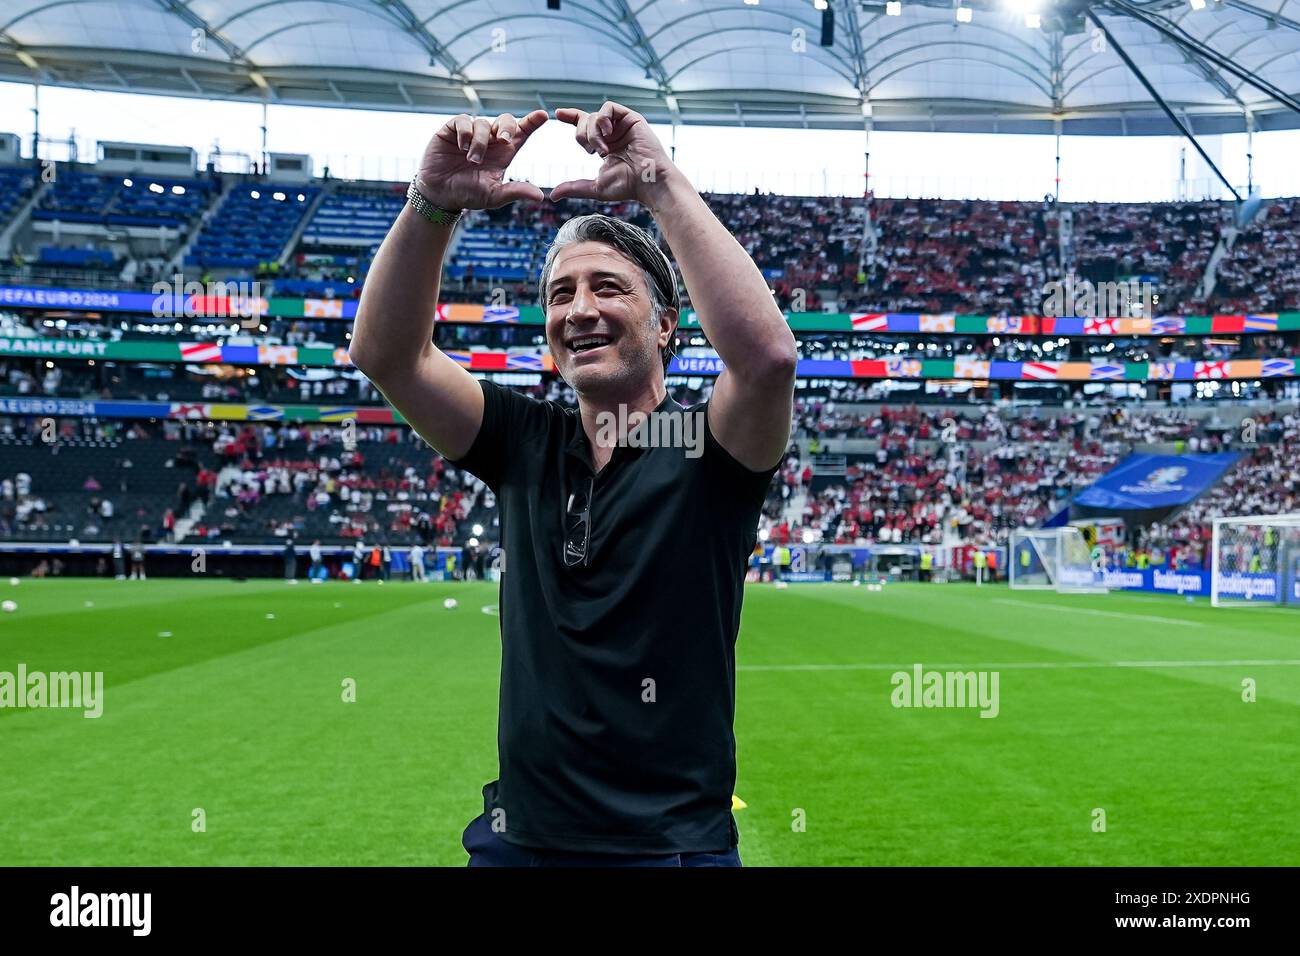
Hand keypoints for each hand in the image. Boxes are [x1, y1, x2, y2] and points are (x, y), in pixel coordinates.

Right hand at [416, 110, 547, 210]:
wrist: (440, 195)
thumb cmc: (468, 194)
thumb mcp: (494, 195)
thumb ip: (515, 192)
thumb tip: (540, 197)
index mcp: (503, 153)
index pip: (521, 132)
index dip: (532, 121)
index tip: (543, 115)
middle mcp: (490, 140)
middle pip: (506, 120)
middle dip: (507, 127)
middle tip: (504, 141)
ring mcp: (471, 133)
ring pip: (483, 124)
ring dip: (480, 142)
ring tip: (472, 160)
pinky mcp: (452, 130)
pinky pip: (463, 121)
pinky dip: (465, 133)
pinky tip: (462, 147)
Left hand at [549, 102, 674, 205]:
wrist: (648, 181)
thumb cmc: (628, 186)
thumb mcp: (595, 187)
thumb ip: (574, 188)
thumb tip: (552, 195)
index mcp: (605, 144)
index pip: (584, 125)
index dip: (570, 117)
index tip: (557, 114)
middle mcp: (613, 133)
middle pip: (585, 120)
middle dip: (582, 135)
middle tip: (591, 152)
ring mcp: (622, 124)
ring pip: (595, 115)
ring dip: (593, 132)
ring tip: (602, 149)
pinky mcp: (631, 118)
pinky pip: (609, 107)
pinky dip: (603, 119)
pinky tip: (607, 134)